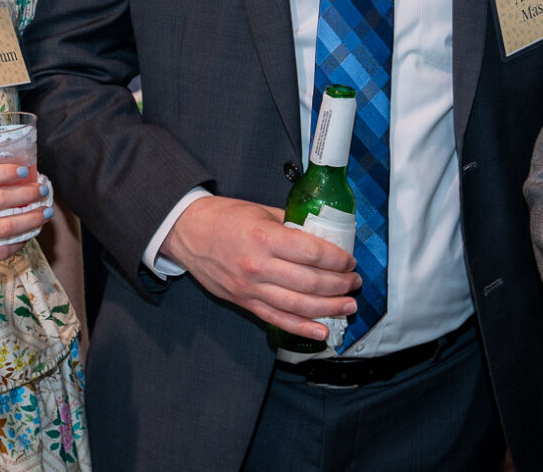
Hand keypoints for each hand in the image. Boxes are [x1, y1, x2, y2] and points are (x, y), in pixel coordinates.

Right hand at [161, 195, 359, 339]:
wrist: (187, 232)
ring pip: (297, 304)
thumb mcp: (261, 211)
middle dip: (339, 284)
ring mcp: (250, 288)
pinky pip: (277, 319)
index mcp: (265, 238)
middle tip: (355, 282)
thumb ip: (291, 224)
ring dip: (329, 308)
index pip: (312, 252)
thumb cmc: (225, 218)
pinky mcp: (244, 302)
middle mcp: (258, 266)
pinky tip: (322, 330)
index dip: (337, 259)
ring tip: (348, 306)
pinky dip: (302, 327)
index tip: (350, 260)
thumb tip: (322, 236)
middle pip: (309, 281)